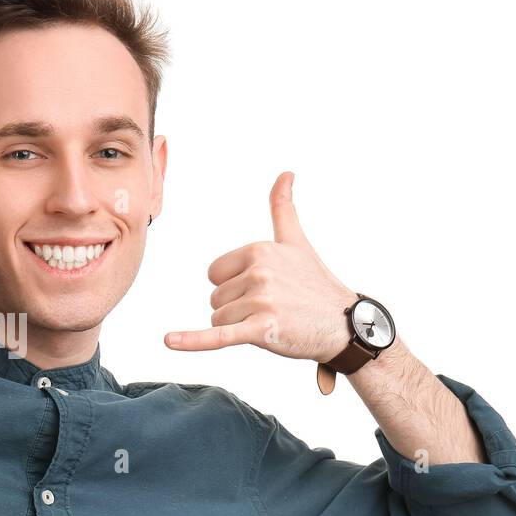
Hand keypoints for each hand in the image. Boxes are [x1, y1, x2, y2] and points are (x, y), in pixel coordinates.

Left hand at [164, 172, 357, 362]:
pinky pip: (218, 335)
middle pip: (216, 298)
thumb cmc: (316, 284)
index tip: (262, 289)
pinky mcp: (262, 330)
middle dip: (238, 308)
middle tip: (272, 308)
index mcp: (259, 250)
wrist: (344, 324)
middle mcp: (259, 272)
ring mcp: (261, 301)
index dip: (233, 286)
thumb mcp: (296, 242)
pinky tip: (170, 341)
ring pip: (218, 319)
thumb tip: (285, 173)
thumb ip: (283, 209)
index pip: (214, 274)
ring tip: (273, 321)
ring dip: (240, 326)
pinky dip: (193, 341)